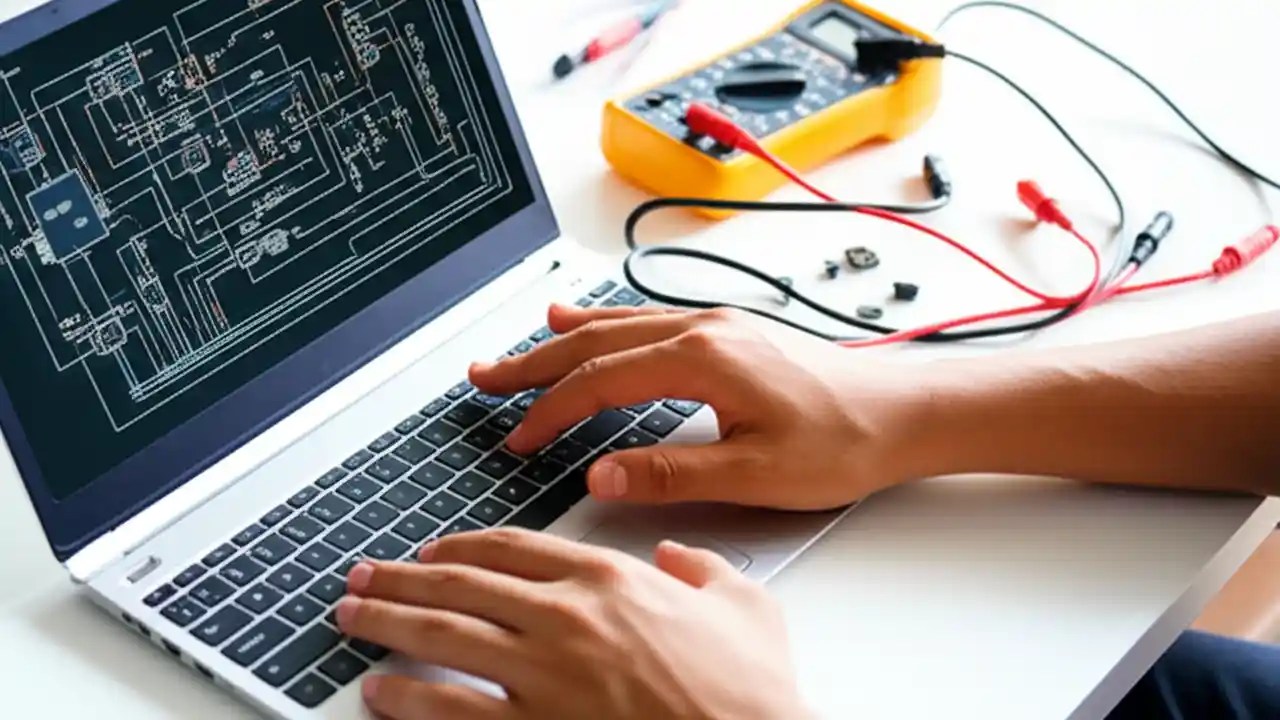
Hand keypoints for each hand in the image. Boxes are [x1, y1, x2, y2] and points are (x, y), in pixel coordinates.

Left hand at [338, 528, 809, 719]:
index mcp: (611, 577)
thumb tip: (677, 555)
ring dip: (386, 622)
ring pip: (442, 635)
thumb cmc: (752, 694)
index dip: (461, 545)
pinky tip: (380, 691)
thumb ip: (703, 567)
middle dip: (401, 576)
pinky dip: (407, 698)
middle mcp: (568, 616)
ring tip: (350, 619)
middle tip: (364, 575)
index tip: (433, 549)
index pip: (512, 546)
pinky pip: (451, 708)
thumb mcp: (747, 606)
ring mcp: (546, 674)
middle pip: (461, 582)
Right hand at [469, 304, 927, 509]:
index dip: (549, 413)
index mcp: (703, 359)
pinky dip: (603, 327)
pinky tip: (585, 324)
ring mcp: (715, 325)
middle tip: (482, 379)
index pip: (599, 383)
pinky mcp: (727, 333)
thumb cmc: (846, 440)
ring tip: (515, 353)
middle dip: (533, 364)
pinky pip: (645, 321)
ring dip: (561, 344)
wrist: (906, 411)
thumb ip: (673, 474)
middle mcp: (703, 329)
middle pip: (595, 343)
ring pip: (616, 327)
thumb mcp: (757, 473)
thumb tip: (601, 476)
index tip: (515, 439)